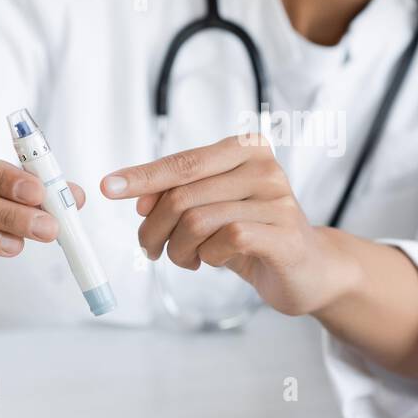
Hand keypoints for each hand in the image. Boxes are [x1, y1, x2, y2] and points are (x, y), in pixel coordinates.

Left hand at [100, 133, 355, 315]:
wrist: (308, 268)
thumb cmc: (255, 234)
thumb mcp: (213, 207)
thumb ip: (180, 195)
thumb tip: (137, 196)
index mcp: (246, 149)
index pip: (183, 162)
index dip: (143, 177)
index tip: (108, 187)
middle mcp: (264, 167)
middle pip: (183, 195)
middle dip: (155, 229)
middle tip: (152, 250)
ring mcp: (277, 199)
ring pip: (197, 221)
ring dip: (178, 249)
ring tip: (185, 260)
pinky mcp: (284, 233)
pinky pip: (225, 241)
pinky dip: (207, 256)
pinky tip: (213, 261)